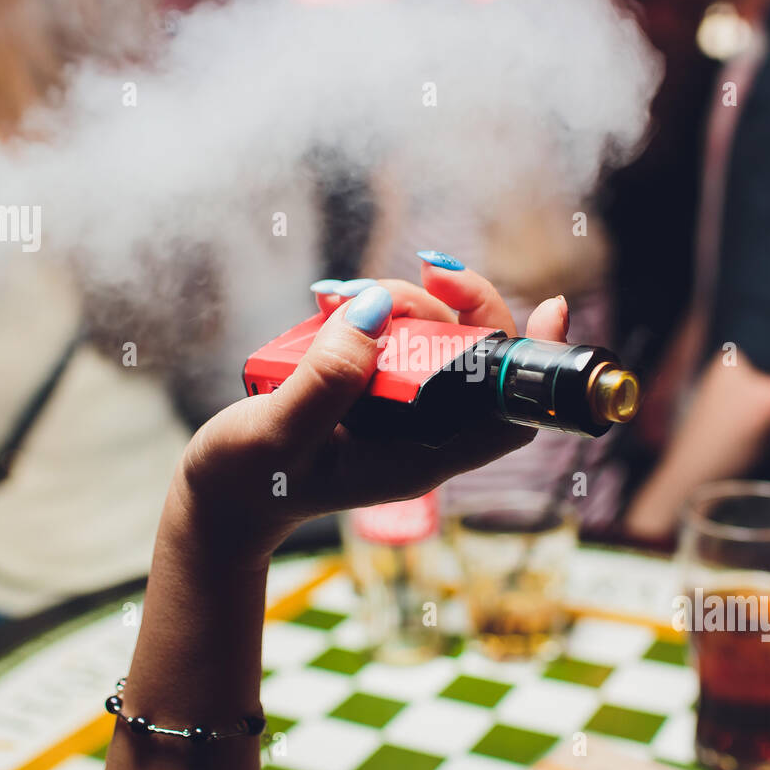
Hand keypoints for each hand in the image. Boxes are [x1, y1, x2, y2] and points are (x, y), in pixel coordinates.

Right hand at [178, 257, 568, 562]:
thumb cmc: (247, 479)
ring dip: (402, 303)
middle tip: (422, 272)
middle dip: (456, 307)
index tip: (551, 308)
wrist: (217, 497)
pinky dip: (371, 312)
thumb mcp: (280, 431)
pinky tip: (330, 304)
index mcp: (419, 457)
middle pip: (476, 361)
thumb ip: (328, 377)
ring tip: (341, 298)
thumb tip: (379, 311)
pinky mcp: (367, 390)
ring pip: (433, 340)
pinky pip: (389, 339)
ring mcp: (395, 411)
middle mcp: (420, 432)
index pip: (510, 417)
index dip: (536, 366)